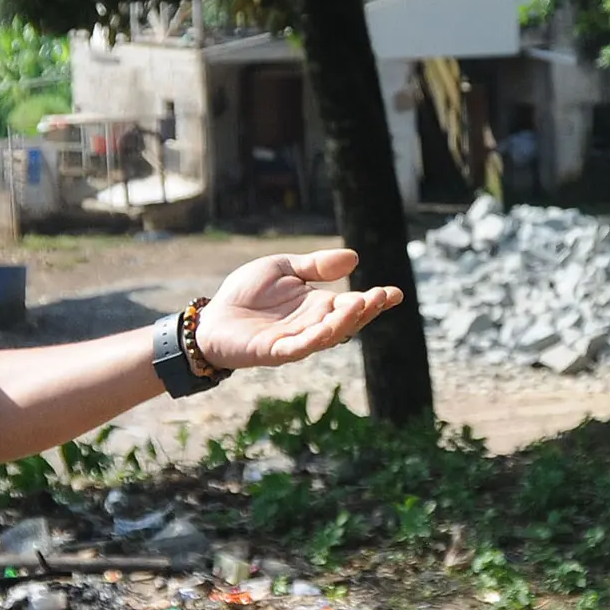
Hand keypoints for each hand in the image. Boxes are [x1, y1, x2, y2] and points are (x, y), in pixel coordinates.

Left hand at [190, 249, 403, 369]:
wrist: (212, 317)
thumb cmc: (246, 294)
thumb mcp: (283, 268)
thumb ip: (315, 266)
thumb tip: (354, 258)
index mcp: (318, 305)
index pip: (353, 303)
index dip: (375, 300)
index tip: (396, 293)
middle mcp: (313, 325)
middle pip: (347, 321)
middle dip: (366, 310)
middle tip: (382, 295)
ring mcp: (296, 340)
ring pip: (329, 335)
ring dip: (346, 322)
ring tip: (361, 304)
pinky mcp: (276, 351)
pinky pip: (301, 346)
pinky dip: (317, 338)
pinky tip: (329, 326)